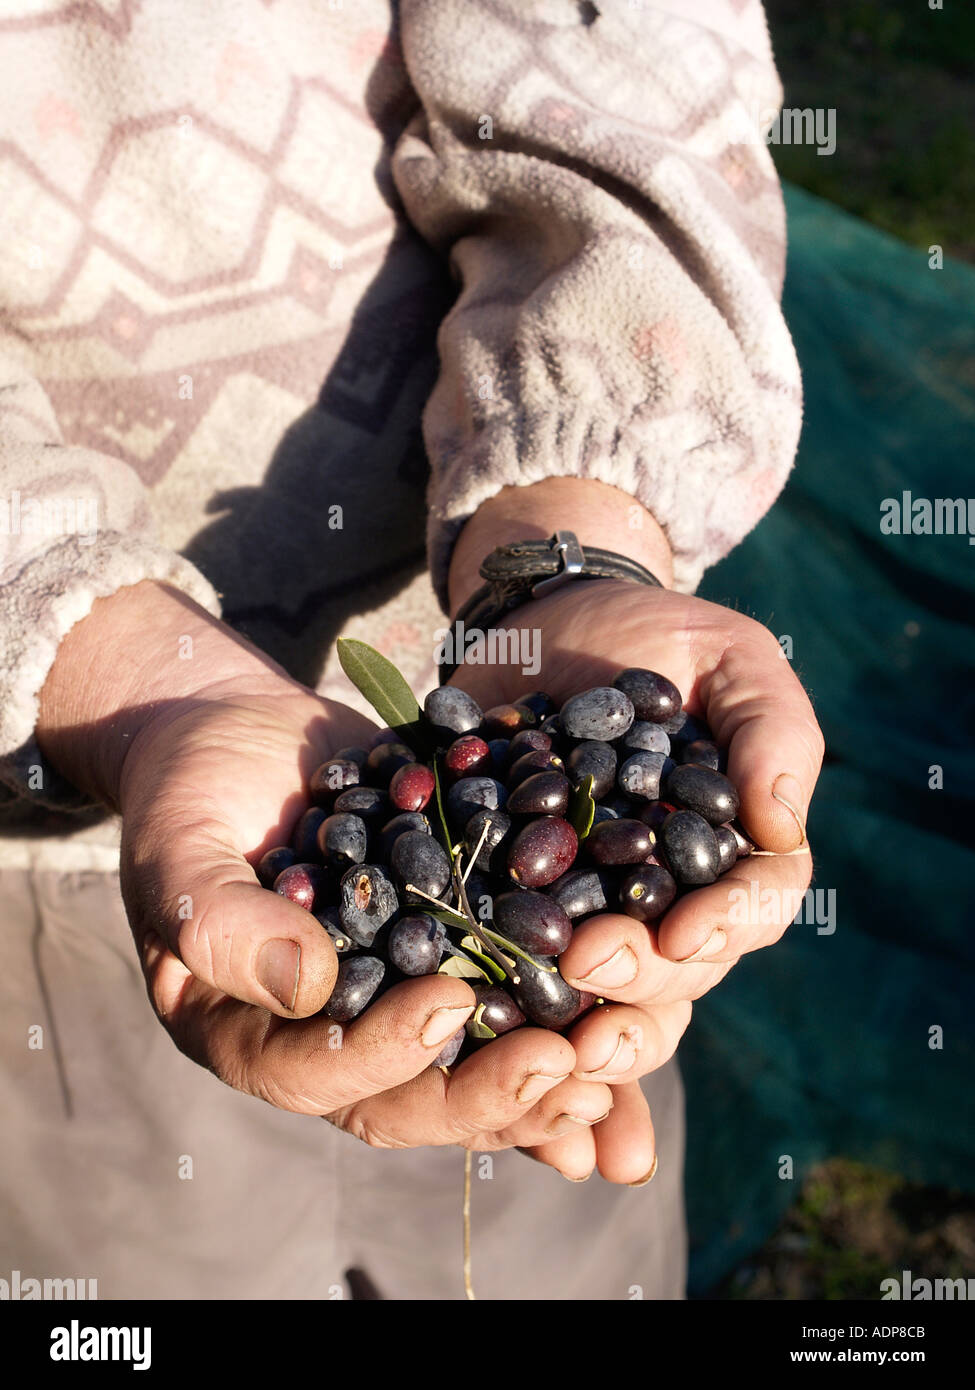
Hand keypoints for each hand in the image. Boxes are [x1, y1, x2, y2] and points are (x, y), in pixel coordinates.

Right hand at [37, 581, 617, 1170]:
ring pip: (476, 1065)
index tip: (448, 1001)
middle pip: (415, 1097)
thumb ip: (221, 921)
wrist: (237, 737)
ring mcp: (397, 999)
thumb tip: (305, 985)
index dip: (385, 1053)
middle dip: (492, 1089)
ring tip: (615, 1056)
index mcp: (253, 1036)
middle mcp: (333, 1039)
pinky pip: (510, 998)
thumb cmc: (187, 795)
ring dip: (549, 1076)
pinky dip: (567, 1013)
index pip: (317, 1074)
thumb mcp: (180, 849)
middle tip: (564, 1061)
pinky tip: (633, 1013)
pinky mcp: (452, 952)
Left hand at [446, 481, 823, 1181]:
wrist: (546, 621)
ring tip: (547, 1022)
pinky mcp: (517, 904)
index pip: (754, 905)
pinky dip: (503, 998)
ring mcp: (594, 909)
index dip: (725, 927)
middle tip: (588, 964)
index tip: (681, 932)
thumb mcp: (728, 656)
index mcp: (733, 849)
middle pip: (678, 967)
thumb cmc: (655, 635)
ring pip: (605, 990)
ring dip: (581, 1019)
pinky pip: (517, 966)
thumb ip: (770, 729)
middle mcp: (671, 896)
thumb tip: (780, 826)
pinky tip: (476, 1011)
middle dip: (639, 978)